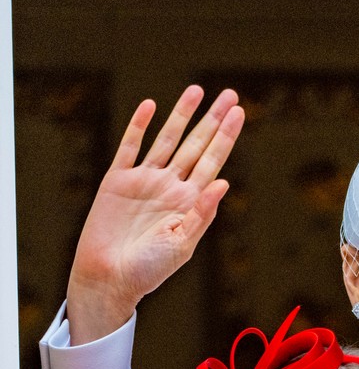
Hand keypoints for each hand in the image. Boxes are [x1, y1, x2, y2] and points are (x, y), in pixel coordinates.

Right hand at [66, 86, 243, 344]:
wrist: (109, 277)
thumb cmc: (150, 269)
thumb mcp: (182, 243)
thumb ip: (202, 213)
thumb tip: (222, 183)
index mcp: (191, 201)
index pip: (213, 161)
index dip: (226, 137)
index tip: (240, 113)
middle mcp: (171, 186)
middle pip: (196, 144)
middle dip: (213, 120)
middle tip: (230, 95)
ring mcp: (145, 181)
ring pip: (167, 139)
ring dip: (181, 116)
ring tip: (197, 91)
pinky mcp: (117, 180)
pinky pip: (129, 147)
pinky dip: (139, 127)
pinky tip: (151, 106)